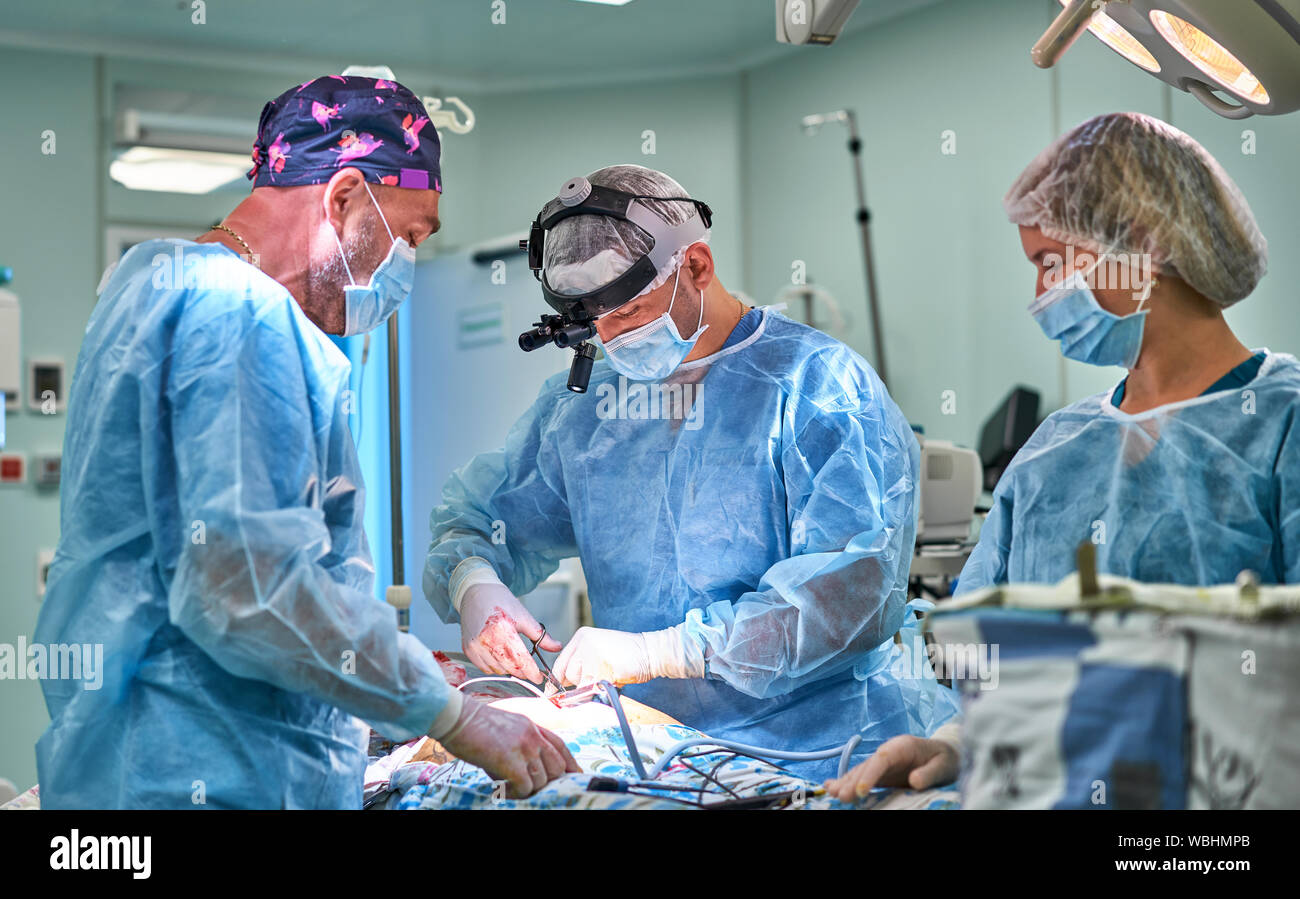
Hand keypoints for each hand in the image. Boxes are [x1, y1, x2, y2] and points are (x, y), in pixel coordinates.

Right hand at [436, 697, 579, 797]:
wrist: (456, 717)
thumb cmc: (474, 725)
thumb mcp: (506, 728)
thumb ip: (521, 743)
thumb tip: (526, 770)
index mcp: (532, 726)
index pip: (560, 746)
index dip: (569, 763)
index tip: (574, 775)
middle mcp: (532, 736)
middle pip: (556, 766)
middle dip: (548, 781)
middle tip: (532, 787)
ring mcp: (523, 748)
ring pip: (541, 780)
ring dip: (528, 789)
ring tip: (512, 788)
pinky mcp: (510, 760)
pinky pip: (525, 786)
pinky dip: (517, 793)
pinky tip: (504, 790)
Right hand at [459, 583, 556, 682]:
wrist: (477, 593)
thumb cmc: (501, 602)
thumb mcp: (524, 616)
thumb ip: (541, 635)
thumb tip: (557, 647)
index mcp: (503, 629)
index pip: (520, 659)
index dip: (532, 672)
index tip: (539, 677)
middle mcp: (487, 639)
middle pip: (510, 667)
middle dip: (522, 672)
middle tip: (530, 669)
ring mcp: (475, 646)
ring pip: (498, 670)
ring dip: (508, 668)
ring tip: (513, 657)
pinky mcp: (468, 650)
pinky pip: (485, 668)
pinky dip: (495, 666)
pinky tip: (500, 656)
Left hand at [553, 627, 654, 686]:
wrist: (651, 651)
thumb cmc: (627, 655)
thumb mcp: (599, 651)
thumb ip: (582, 663)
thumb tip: (563, 685)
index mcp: (581, 637)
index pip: (561, 662)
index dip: (556, 680)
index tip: (552, 692)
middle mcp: (584, 642)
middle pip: (568, 673)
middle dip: (580, 683)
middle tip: (598, 678)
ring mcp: (592, 654)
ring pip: (579, 683)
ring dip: (591, 687)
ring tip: (609, 676)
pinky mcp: (602, 667)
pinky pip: (592, 689)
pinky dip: (599, 692)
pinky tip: (613, 681)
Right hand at [822, 735, 958, 802]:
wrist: (947, 754)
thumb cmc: (946, 759)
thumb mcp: (943, 766)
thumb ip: (929, 773)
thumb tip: (914, 780)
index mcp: (902, 747)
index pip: (882, 759)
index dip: (869, 774)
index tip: (861, 790)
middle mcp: (888, 752)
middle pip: (867, 766)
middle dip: (853, 781)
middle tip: (842, 796)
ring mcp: (883, 763)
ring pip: (860, 771)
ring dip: (846, 782)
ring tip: (832, 793)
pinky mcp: (882, 773)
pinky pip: (862, 777)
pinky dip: (848, 782)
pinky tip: (832, 787)